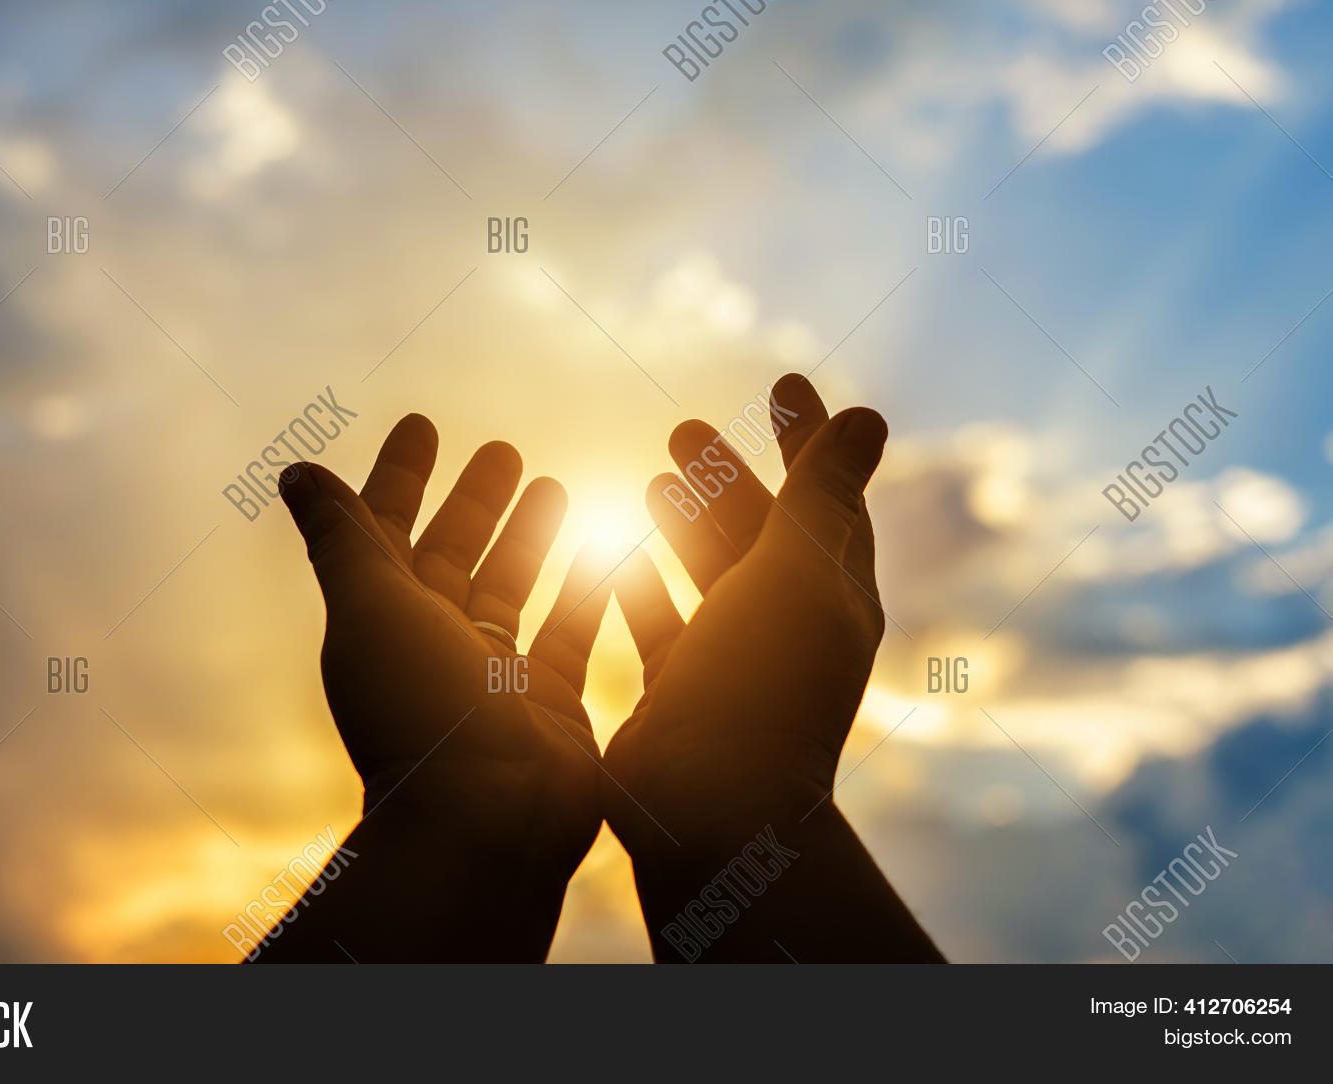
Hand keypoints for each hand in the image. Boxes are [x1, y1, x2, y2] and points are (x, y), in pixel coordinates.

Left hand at [261, 415, 610, 960]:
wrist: (487, 823)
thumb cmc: (421, 710)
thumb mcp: (370, 609)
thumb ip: (341, 538)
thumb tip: (296, 470)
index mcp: (384, 622)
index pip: (388, 530)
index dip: (400, 476)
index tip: (424, 423)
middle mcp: (435, 648)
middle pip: (456, 556)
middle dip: (475, 502)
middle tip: (504, 449)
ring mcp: (495, 679)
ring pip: (514, 590)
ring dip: (531, 539)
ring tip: (555, 485)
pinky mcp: (551, 705)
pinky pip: (570, 633)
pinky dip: (587, 591)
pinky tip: (610, 548)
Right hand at [604, 374, 940, 960]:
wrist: (711, 809)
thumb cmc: (760, 681)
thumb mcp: (799, 570)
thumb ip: (823, 490)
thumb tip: (871, 415)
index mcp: (833, 595)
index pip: (828, 498)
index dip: (809, 438)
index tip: (782, 382)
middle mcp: (787, 629)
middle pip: (761, 534)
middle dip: (727, 478)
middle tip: (683, 427)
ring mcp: (731, 664)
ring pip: (710, 577)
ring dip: (684, 525)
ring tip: (650, 479)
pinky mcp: (678, 695)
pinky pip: (662, 628)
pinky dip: (643, 588)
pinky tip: (615, 557)